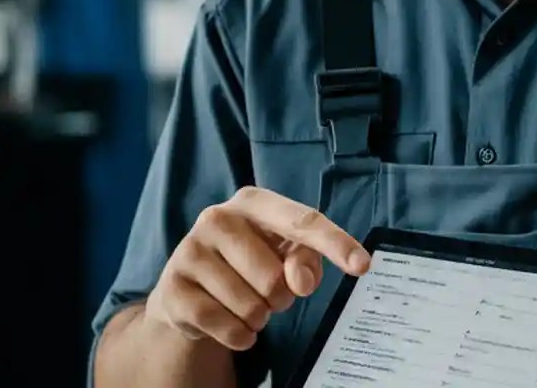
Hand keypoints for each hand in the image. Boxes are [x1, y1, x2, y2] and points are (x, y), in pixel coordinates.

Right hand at [144, 187, 370, 350]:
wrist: (188, 289)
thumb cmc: (248, 263)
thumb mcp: (282, 255)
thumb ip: (304, 261)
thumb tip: (301, 282)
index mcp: (252, 201)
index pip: (303, 221)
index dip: (336, 243)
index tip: (363, 266)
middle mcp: (217, 217)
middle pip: (277, 279)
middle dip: (280, 297)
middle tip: (264, 290)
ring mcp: (190, 251)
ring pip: (252, 307)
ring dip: (258, 317)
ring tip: (243, 302)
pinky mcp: (173, 289)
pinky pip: (228, 328)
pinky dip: (239, 336)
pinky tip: (229, 321)